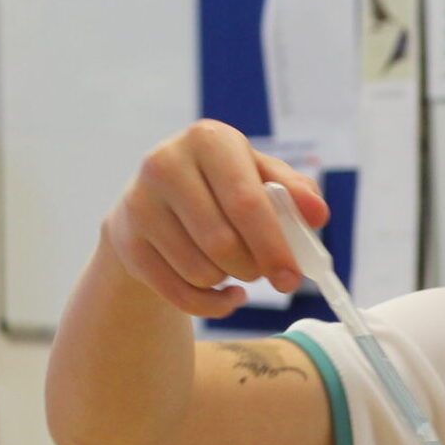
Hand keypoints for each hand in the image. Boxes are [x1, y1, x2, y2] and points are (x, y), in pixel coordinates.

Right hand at [100, 120, 328, 317]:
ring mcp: (139, 203)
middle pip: (223, 244)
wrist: (156, 201)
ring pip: (201, 272)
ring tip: (233, 265)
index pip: (246, 202)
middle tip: (266, 272)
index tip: (293, 277)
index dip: (274, 246)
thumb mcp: (261, 177)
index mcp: (209, 140)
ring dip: (229, 281)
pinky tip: (222, 292)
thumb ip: (295, 192)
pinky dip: (211, 303)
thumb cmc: (223, 188)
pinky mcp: (127, 240)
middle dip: (254, 268)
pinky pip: (180, 293)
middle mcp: (165, 164)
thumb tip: (317, 213)